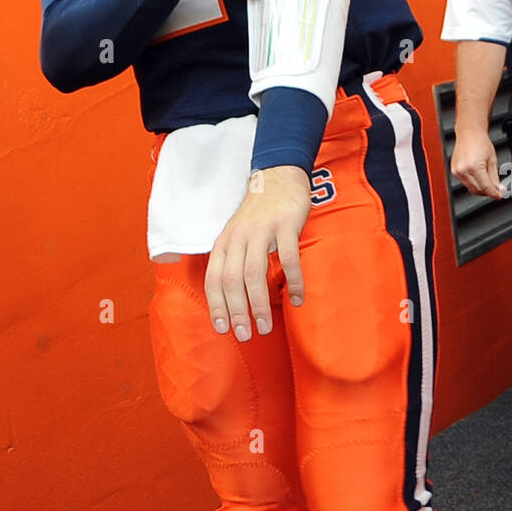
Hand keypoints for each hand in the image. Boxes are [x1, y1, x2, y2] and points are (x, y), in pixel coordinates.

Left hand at [204, 166, 311, 338]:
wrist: (277, 176)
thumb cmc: (257, 213)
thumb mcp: (236, 234)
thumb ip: (231, 260)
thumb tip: (228, 298)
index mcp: (225, 242)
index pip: (214, 278)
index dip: (216, 305)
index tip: (222, 329)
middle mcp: (239, 237)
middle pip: (233, 280)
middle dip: (238, 311)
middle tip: (246, 335)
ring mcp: (262, 230)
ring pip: (255, 273)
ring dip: (259, 304)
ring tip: (265, 327)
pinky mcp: (285, 225)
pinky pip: (288, 258)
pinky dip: (293, 282)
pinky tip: (297, 299)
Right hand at [450, 129, 502, 199]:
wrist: (469, 132)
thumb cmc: (480, 142)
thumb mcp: (492, 160)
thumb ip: (495, 178)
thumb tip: (498, 189)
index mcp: (474, 167)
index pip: (486, 187)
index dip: (494, 193)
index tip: (500, 196)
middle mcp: (463, 170)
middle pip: (477, 190)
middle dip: (488, 192)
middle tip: (496, 190)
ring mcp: (457, 171)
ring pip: (470, 188)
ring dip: (480, 189)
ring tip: (488, 184)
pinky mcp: (454, 170)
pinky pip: (465, 182)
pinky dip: (473, 183)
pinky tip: (479, 179)